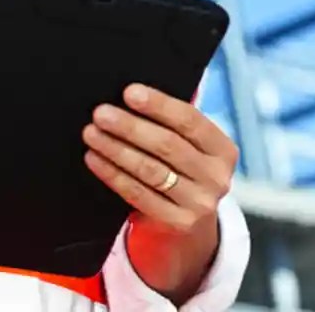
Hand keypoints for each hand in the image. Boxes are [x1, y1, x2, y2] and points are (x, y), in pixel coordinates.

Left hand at [83, 83, 237, 236]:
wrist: (192, 221)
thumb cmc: (181, 168)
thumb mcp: (189, 146)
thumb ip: (172, 122)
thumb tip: (134, 94)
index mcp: (222, 150)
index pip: (190, 121)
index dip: (159, 105)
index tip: (129, 92)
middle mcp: (216, 177)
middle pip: (168, 146)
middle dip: (130, 127)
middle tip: (100, 113)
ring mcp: (199, 202)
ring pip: (150, 170)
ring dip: (116, 149)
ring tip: (91, 133)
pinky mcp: (178, 222)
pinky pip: (138, 194)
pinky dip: (112, 174)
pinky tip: (94, 158)